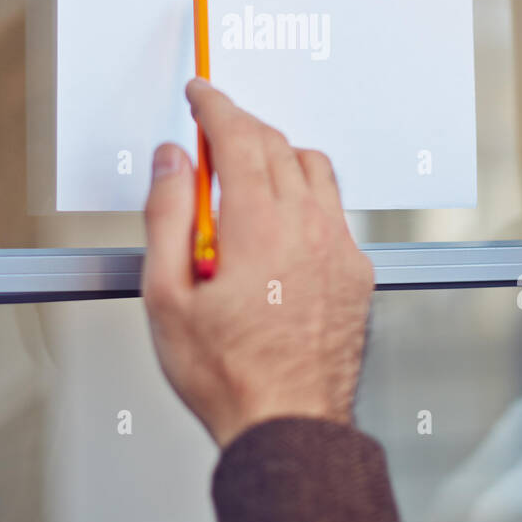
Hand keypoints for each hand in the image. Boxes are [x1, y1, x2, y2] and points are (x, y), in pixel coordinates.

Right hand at [142, 80, 373, 448]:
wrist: (289, 427)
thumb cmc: (226, 375)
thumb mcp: (165, 296)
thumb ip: (167, 215)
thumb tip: (173, 160)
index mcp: (259, 227)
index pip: (239, 137)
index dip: (215, 106)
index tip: (201, 94)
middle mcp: (308, 227)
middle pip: (277, 145)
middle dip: (241, 126)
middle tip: (210, 133)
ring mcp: (339, 248)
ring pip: (314, 169)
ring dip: (277, 155)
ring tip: (243, 176)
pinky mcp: (356, 272)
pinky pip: (334, 209)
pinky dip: (305, 194)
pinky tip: (279, 223)